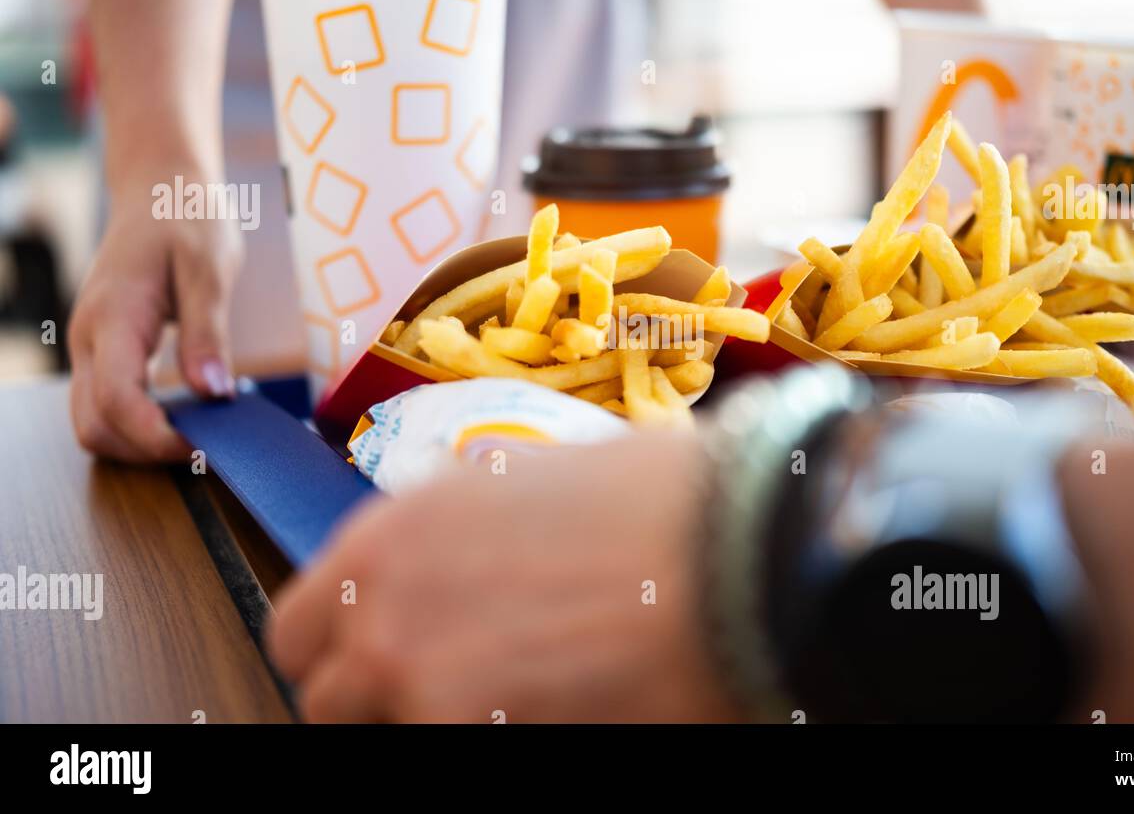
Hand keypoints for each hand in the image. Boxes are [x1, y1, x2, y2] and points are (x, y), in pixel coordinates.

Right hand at [69, 194, 242, 461]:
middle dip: (144, 450)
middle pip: (93, 426)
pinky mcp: (104, 351)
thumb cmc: (188, 219)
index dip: (155, 436)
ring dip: (138, 443)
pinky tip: (184, 417)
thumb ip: (209, 332)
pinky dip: (138, 425)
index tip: (202, 445)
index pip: (116, 400)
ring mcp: (91, 347)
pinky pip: (106, 405)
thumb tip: (214, 392)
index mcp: (113, 317)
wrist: (160, 189)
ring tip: (198, 435)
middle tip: (206, 447)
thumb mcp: (211, 269)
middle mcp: (90, 338)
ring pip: (93, 423)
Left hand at [269, 432, 740, 722]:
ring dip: (430, 723)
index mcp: (390, 533)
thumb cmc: (659, 498)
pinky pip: (440, 749)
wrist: (736, 544)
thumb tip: (466, 538)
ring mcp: (420, 686)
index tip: (378, 663)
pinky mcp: (465, 738)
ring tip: (512, 701)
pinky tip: (554, 710)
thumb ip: (464, 525)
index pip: (298, 627)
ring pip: (383, 738)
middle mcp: (383, 610)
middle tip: (445, 697)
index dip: (343, 651)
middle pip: (325, 702)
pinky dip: (488, 736)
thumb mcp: (534, 482)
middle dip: (376, 705)